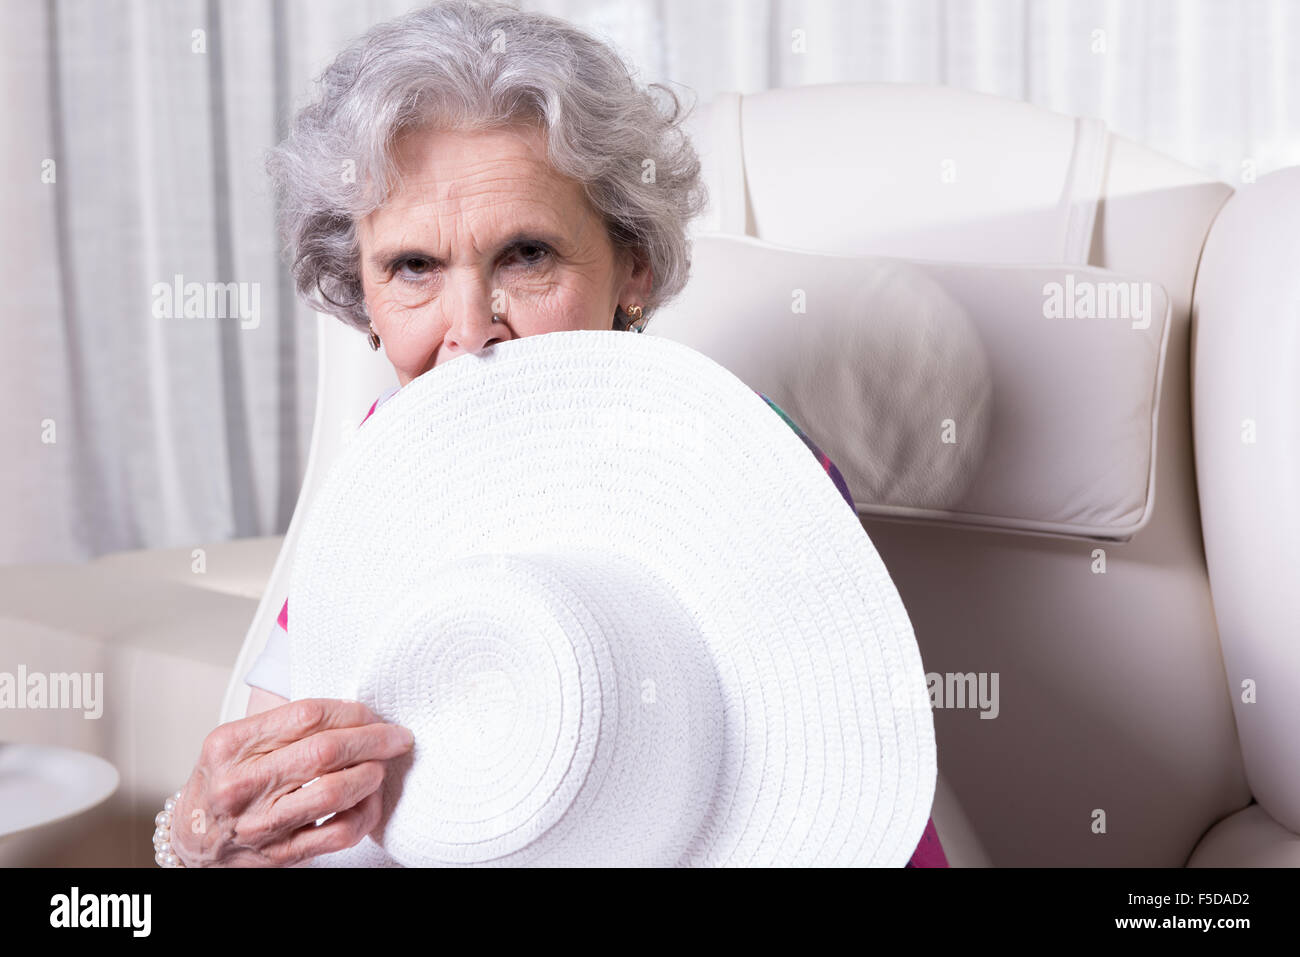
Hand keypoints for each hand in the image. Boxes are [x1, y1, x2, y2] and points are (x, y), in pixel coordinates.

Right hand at [170, 698, 413, 866]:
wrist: (191, 840)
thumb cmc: (221, 783)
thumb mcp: (234, 743)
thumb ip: (283, 725)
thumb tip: (353, 711)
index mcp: (230, 746)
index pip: (307, 715)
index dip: (352, 711)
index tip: (371, 713)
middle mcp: (241, 784)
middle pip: (325, 751)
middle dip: (374, 739)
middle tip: (396, 737)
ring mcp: (260, 823)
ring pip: (335, 793)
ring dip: (370, 775)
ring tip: (379, 767)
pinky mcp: (281, 854)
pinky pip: (339, 833)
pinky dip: (365, 814)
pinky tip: (367, 801)